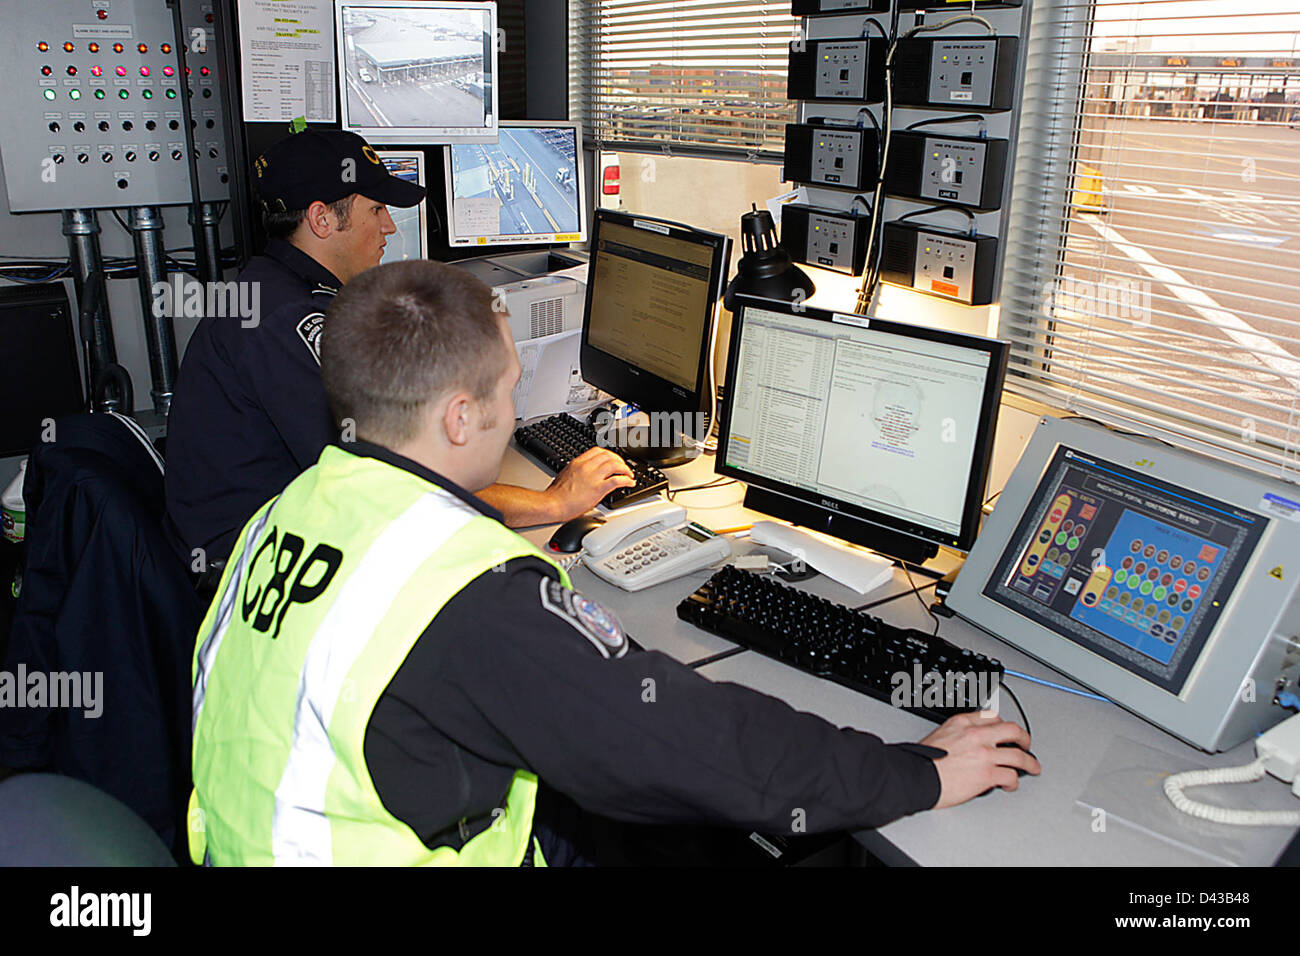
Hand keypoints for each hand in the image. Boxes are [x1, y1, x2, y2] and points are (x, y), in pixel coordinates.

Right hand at [546, 447, 634, 520]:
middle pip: (609, 456)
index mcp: (578, 462)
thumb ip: (578, 471)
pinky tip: (630, 483)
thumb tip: (585, 474)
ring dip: (625, 469)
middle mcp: (587, 466)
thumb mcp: (566, 475)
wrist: (553, 504)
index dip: (609, 454)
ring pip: (615, 465)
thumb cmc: (556, 494)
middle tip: (623, 467)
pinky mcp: (598, 489)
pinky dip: (627, 480)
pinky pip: (617, 480)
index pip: (598, 451)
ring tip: (629, 474)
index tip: (613, 459)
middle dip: (619, 460)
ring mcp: (593, 477)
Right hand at [921, 712, 1040, 808]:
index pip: (992, 717)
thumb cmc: (921, 761)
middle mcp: (977, 735)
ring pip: (1019, 755)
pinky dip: (1013, 782)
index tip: (1006, 731)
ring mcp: (984, 754)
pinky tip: (1010, 785)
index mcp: (963, 722)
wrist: (914, 776)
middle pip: (1012, 730)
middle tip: (1026, 745)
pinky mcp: (987, 774)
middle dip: (1024, 738)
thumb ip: (957, 735)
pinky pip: (1010, 776)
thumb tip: (967, 744)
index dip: (1003, 725)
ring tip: (1032, 767)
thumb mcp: (939, 735)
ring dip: (1029, 763)